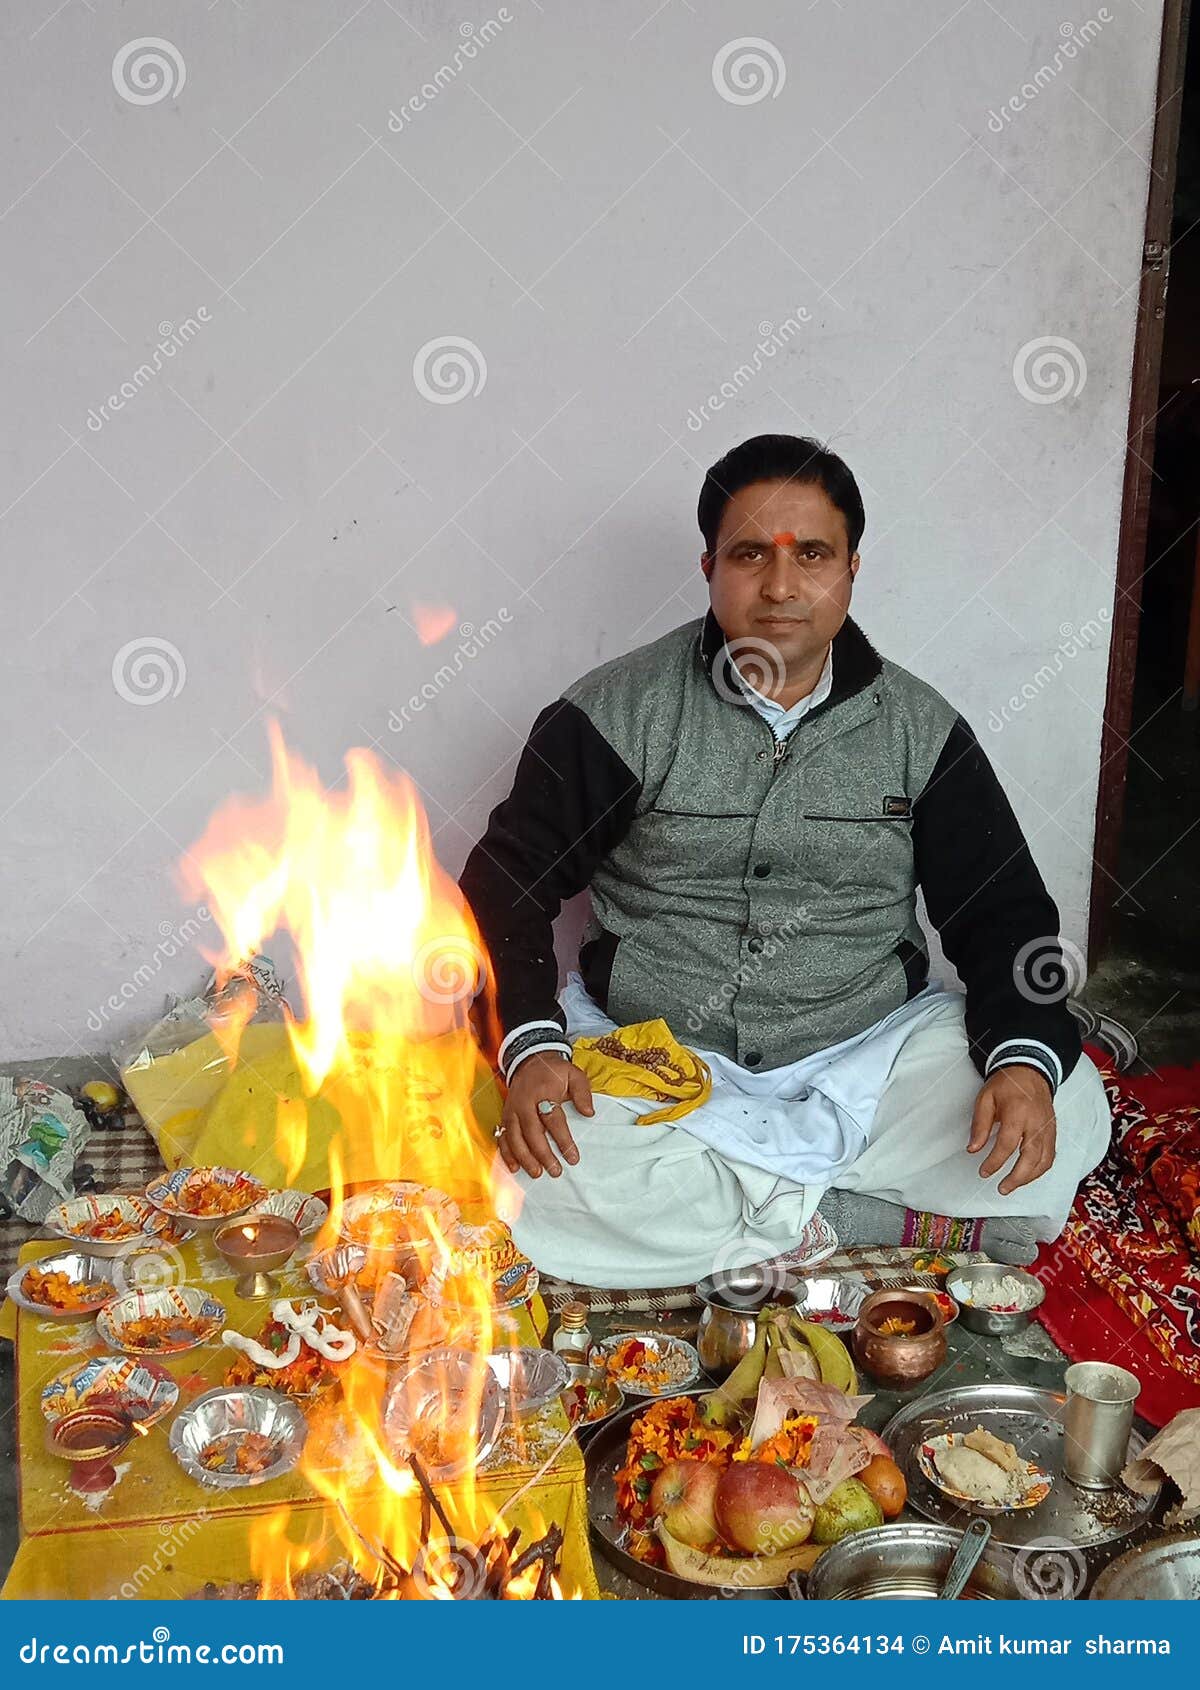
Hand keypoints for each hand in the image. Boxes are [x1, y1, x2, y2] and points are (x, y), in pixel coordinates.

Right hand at [498, 1052, 593, 1178]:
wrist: (531, 1061)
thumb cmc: (555, 1073)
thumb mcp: (574, 1075)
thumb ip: (583, 1093)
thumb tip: (589, 1113)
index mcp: (543, 1092)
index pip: (553, 1119)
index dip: (563, 1140)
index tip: (573, 1158)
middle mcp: (524, 1102)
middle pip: (532, 1132)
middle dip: (543, 1154)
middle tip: (555, 1171)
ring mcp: (512, 1110)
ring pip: (514, 1137)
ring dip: (525, 1157)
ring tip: (537, 1173)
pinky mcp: (505, 1116)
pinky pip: (503, 1137)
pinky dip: (507, 1153)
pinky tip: (514, 1167)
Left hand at [967, 1064, 1056, 1195]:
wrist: (1031, 1070)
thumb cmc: (1006, 1084)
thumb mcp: (986, 1099)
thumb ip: (980, 1125)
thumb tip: (973, 1149)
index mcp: (1018, 1112)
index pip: (1007, 1145)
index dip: (995, 1162)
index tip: (984, 1172)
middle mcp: (1036, 1123)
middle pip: (1030, 1158)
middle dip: (1016, 1177)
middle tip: (1001, 1188)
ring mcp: (1048, 1129)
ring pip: (1044, 1161)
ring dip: (1029, 1178)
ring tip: (1012, 1185)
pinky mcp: (1053, 1132)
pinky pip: (1050, 1156)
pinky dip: (1040, 1170)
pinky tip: (1027, 1175)